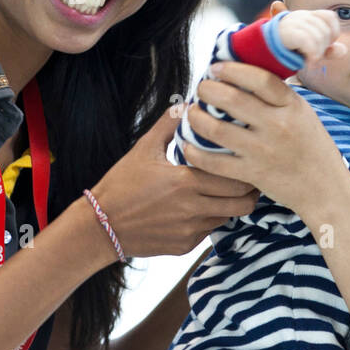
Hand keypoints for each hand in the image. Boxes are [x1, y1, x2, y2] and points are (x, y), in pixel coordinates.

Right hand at [89, 107, 260, 259]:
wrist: (99, 227)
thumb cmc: (121, 185)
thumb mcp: (144, 149)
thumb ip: (169, 124)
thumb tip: (187, 103)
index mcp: (185, 182)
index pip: (235, 179)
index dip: (248, 172)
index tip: (248, 162)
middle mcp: (192, 209)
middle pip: (242, 203)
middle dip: (250, 191)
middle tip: (250, 179)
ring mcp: (190, 231)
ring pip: (229, 218)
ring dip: (232, 205)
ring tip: (229, 192)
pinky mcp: (185, 247)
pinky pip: (210, 231)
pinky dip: (211, 219)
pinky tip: (202, 207)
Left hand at [181, 63, 344, 215]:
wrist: (324, 189)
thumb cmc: (313, 148)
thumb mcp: (304, 114)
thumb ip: (279, 97)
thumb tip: (246, 74)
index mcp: (292, 107)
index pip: (259, 79)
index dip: (232, 69)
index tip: (217, 67)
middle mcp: (277, 126)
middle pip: (231, 99)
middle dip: (207, 89)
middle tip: (202, 89)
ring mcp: (262, 151)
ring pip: (216, 129)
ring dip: (196, 117)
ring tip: (192, 112)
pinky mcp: (251, 173)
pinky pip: (213, 162)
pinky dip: (194, 151)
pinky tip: (188, 144)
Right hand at [277, 9, 346, 65]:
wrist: (261, 51)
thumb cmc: (288, 50)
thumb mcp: (311, 50)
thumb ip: (327, 49)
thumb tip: (344, 50)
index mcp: (307, 16)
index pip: (330, 17)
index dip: (333, 32)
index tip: (326, 44)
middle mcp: (300, 16)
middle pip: (325, 30)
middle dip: (324, 47)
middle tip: (314, 56)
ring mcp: (292, 22)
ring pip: (318, 36)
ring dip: (317, 53)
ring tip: (309, 59)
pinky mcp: (286, 32)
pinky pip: (308, 41)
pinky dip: (312, 54)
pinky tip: (308, 62)